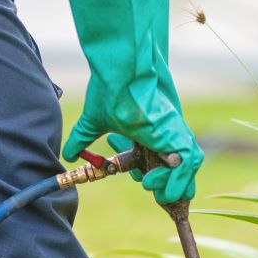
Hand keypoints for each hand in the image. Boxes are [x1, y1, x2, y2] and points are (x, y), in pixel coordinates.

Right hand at [56, 0, 202, 204]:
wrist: (122, 70)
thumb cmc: (110, 89)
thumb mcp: (94, 121)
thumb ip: (83, 138)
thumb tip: (67, 154)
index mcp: (148, 134)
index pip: (157, 163)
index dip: (150, 176)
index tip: (137, 178)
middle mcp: (163, 135)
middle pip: (175, 170)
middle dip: (163, 185)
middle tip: (145, 185)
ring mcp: (173, 134)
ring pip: (185, 170)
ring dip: (171, 186)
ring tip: (152, 187)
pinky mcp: (179, 132)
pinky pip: (190, 163)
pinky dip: (180, 179)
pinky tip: (160, 184)